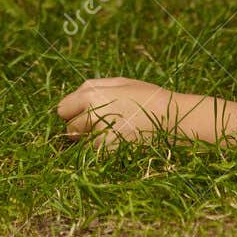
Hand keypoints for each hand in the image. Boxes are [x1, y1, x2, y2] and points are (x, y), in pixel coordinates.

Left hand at [56, 77, 177, 145]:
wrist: (174, 119)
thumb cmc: (148, 97)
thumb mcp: (122, 82)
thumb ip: (92, 87)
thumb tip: (72, 99)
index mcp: (91, 95)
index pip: (62, 109)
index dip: (72, 112)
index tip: (82, 114)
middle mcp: (92, 115)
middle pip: (70, 129)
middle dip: (81, 129)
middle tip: (104, 124)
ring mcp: (101, 137)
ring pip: (85, 144)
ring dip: (95, 141)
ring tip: (120, 131)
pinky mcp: (111, 153)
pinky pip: (100, 154)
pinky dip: (108, 151)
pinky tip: (125, 141)